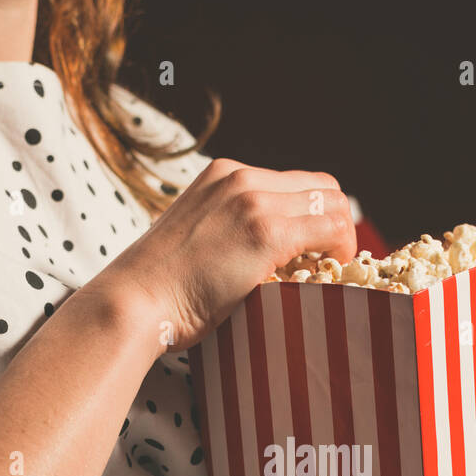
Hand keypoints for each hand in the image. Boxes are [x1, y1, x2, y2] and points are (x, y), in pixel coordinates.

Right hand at [87, 158, 356, 353]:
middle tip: (328, 262)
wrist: (135, 301)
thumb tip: (261, 254)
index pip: (293, 182)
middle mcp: (241, 177)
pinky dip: (339, 251)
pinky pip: (330, 230)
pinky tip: (327, 275)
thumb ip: (227, 230)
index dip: (314, 213)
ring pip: (333, 204)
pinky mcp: (267, 232)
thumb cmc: (159, 286)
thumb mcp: (195, 237)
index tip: (315, 248)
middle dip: (334, 222)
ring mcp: (255, 202)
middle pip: (322, 186)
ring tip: (327, 272)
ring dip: (340, 238)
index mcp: (223, 174)